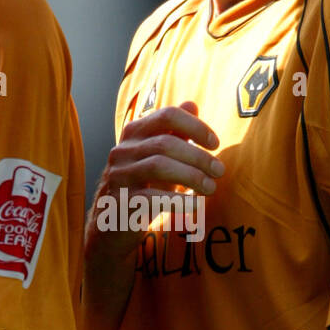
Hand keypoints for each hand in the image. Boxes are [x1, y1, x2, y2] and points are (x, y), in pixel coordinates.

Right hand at [87, 101, 223, 258]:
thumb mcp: (157, 156)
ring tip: (211, 188)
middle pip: (166, 143)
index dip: (195, 126)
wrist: (110, 225)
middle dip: (199, 157)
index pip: (167, 115)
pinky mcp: (120, 202)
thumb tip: (192, 104)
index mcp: (133, 133)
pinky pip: (153, 197)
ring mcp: (119, 175)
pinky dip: (180, 200)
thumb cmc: (141, 187)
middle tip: (219, 171)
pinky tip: (197, 205)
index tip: (215, 143)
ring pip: (159, 166)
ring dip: (192, 176)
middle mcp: (122, 150)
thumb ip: (173, 131)